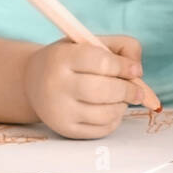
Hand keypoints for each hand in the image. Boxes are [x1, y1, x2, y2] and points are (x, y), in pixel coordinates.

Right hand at [24, 35, 147, 138]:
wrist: (33, 83)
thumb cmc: (69, 59)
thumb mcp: (89, 42)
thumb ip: (121, 46)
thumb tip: (137, 70)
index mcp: (61, 58)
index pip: (100, 62)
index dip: (123, 66)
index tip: (135, 70)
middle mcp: (56, 85)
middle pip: (104, 91)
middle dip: (128, 91)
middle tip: (138, 91)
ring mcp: (59, 111)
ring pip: (106, 113)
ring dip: (122, 106)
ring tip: (122, 98)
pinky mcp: (66, 130)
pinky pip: (102, 129)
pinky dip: (115, 119)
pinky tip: (111, 109)